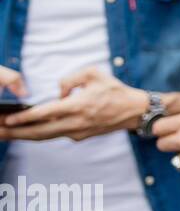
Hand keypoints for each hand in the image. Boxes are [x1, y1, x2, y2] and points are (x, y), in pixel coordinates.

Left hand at [0, 67, 145, 140]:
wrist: (135, 111)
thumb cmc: (115, 90)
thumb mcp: (94, 74)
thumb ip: (70, 79)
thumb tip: (57, 93)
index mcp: (78, 106)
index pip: (45, 114)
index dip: (24, 117)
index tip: (8, 119)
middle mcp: (76, 123)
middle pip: (39, 132)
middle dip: (16, 133)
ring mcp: (77, 132)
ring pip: (45, 137)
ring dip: (23, 136)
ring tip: (6, 134)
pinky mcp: (80, 137)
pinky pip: (55, 135)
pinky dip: (39, 134)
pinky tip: (27, 132)